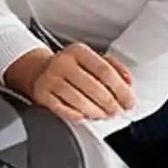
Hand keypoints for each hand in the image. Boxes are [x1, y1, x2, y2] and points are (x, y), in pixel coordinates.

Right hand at [4, 44, 135, 122]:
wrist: (38, 70)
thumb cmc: (71, 67)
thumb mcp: (91, 59)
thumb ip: (114, 68)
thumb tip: (128, 82)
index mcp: (78, 51)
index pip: (105, 71)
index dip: (121, 90)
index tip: (129, 102)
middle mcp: (62, 63)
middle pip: (94, 88)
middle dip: (111, 104)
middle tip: (117, 111)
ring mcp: (50, 79)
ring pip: (80, 101)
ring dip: (96, 112)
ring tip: (104, 115)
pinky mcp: (42, 94)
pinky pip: (65, 110)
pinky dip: (79, 116)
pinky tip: (86, 115)